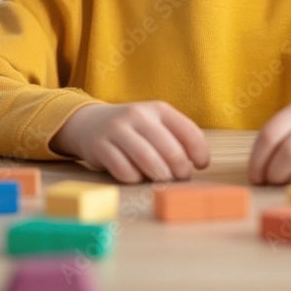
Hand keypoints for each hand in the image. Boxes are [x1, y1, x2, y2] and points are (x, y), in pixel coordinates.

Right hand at [50, 101, 210, 183]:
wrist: (90, 122)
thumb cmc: (133, 129)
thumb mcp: (156, 124)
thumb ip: (178, 138)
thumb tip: (200, 163)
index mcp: (159, 109)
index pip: (189, 131)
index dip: (199, 153)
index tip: (200, 165)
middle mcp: (139, 115)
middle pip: (169, 149)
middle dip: (180, 169)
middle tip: (180, 177)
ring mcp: (118, 130)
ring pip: (147, 159)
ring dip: (160, 175)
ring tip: (162, 180)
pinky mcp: (100, 146)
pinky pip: (123, 169)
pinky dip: (134, 178)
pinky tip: (136, 176)